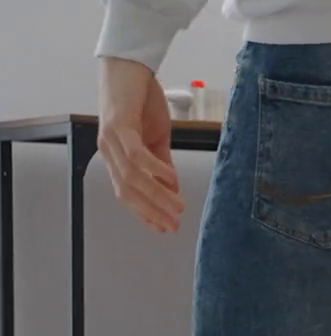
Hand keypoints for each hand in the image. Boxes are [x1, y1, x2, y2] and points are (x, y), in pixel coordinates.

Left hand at [98, 57, 184, 232]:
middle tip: (175, 225)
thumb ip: (162, 165)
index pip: (127, 194)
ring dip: (158, 196)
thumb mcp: (156, 138)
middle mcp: (108, 152)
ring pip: (134, 178)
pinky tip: (172, 180)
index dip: (145, 213)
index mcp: (115, 157)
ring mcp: (111, 140)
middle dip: (153, 212)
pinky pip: (137, 155)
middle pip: (128, 191)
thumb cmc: (141, 100)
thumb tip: (172, 191)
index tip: (164, 229)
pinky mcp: (119, 126)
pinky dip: (155, 170)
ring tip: (179, 207)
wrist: (130, 69)